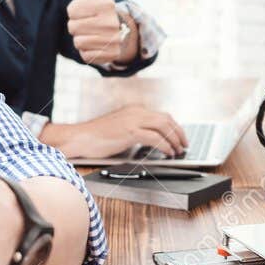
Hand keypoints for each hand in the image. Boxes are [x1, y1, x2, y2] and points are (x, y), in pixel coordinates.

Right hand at [46, 104, 188, 158]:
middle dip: (179, 133)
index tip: (180, 137)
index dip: (174, 127)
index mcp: (134, 110)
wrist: (80, 137)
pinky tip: (168, 153)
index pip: (162, 115)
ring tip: (178, 150)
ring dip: (174, 140)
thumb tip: (151, 141)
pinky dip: (165, 146)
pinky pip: (155, 138)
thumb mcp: (120, 130)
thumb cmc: (96, 137)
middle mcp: (136, 112)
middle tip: (184, 144)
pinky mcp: (130, 132)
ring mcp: (133, 121)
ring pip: (164, 127)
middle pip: (167, 119)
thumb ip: (135, 131)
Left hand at [66, 0, 130, 65]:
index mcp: (105, 4)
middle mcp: (112, 22)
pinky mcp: (111, 56)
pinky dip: (86, 51)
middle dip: (75, 25)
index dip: (73, 9)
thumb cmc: (96, 5)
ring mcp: (113, 40)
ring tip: (91, 32)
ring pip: (78, 42)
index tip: (84, 8)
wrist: (114, 28)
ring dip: (80, 38)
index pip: (71, 10)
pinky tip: (95, 44)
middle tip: (88, 21)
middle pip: (73, 27)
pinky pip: (85, 56)